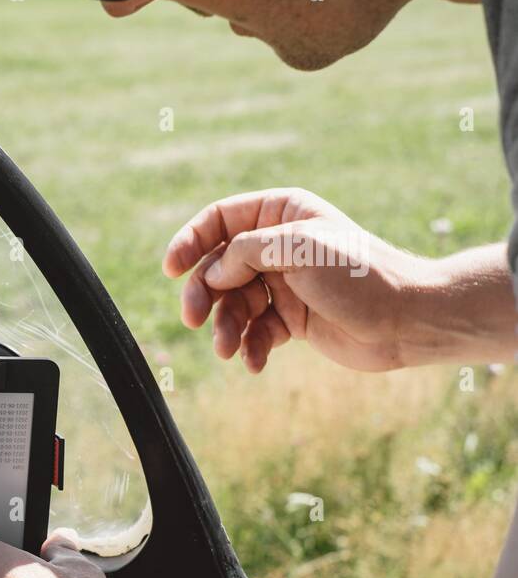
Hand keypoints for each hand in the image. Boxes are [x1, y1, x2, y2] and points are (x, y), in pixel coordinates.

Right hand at [163, 188, 422, 372]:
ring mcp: (283, 284)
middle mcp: (277, 247)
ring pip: (232, 304)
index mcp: (280, 215)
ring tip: (229, 350)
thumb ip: (245, 253)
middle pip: (217, 267)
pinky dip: (249, 348)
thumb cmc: (360, 275)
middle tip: (194, 319)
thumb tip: (212, 276)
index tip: (171, 270)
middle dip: (203, 294)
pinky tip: (254, 362)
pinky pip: (255, 332)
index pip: (219, 220)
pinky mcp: (292, 319)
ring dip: (225, 328)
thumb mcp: (297, 249)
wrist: (407, 320)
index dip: (190, 242)